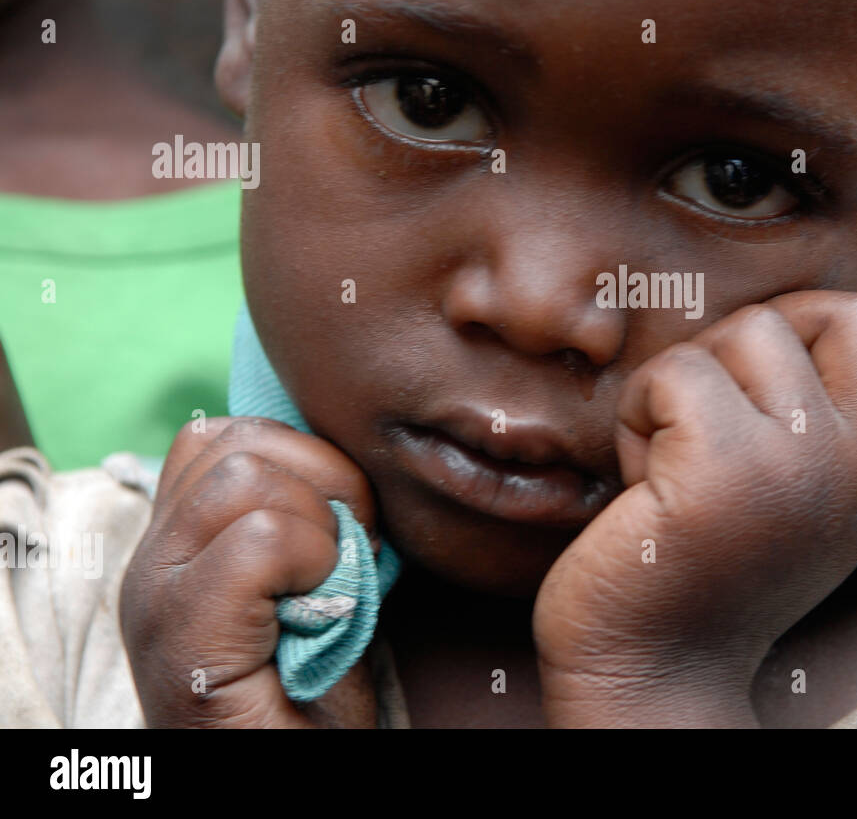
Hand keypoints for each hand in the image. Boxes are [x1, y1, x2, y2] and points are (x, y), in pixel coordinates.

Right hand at [120, 417, 380, 727]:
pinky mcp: (182, 638)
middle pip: (239, 443)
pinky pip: (264, 539)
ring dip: (321, 525)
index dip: (307, 462)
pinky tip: (320, 613)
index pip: (224, 436)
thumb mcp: (305, 583)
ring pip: (246, 477)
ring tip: (330, 585)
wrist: (283, 774)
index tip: (344, 528)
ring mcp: (157, 598)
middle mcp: (151, 561)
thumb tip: (343, 458)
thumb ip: (300, 517)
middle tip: (349, 553)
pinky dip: (316, 564)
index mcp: (178, 542)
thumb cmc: (308, 692)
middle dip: (325, 482)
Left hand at [533, 291, 856, 724]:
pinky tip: (641, 478)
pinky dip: (640, 409)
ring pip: (752, 329)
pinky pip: (677, 370)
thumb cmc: (706, 569)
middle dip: (774, 330)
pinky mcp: (724, 466)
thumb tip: (805, 321)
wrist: (650, 668)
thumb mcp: (801, 500)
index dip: (848, 342)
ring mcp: (802, 464)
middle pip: (856, 313)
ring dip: (690, 378)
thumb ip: (830, 429)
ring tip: (673, 454)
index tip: (781, 389)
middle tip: (721, 400)